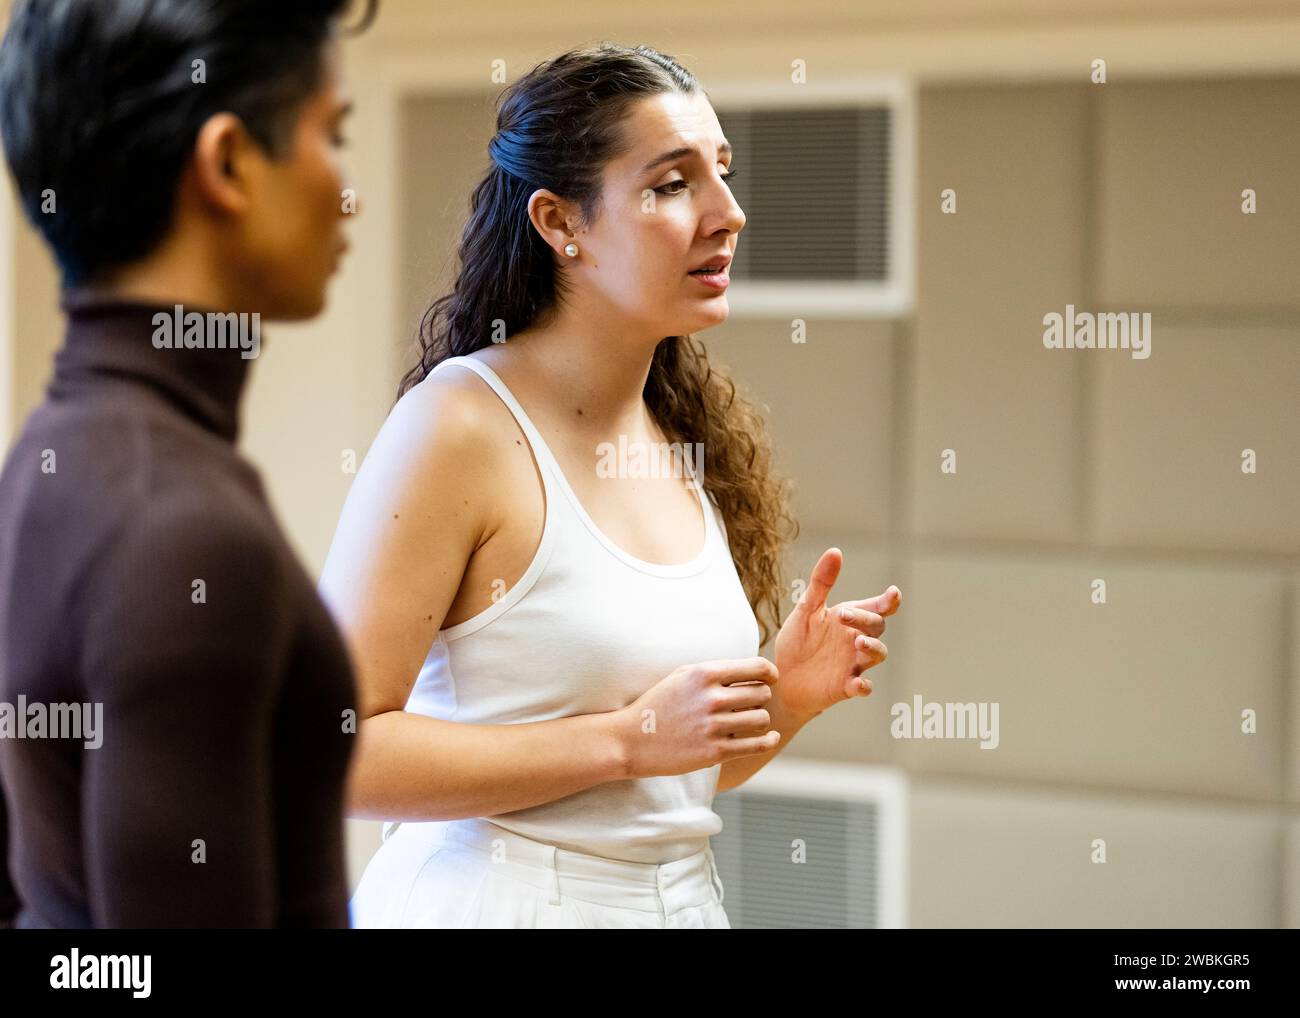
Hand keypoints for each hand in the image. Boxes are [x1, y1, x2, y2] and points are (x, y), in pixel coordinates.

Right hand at [618, 657, 780, 777]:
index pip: (757, 667)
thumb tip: (752, 670)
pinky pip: (756, 745)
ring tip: (750, 721)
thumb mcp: (682, 676)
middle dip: (761, 697)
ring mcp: (713, 726)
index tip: (770, 679)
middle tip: (751, 703)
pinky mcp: (714, 752)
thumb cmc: (659, 704)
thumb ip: (715, 670)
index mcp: (704, 674)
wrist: (632, 740)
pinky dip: (768, 741)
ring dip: (761, 720)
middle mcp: (711, 698)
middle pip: (762, 693)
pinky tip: (770, 738)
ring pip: (762, 719)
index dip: (770, 673)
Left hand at [773, 548, 899, 716]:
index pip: (877, 608)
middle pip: (876, 626)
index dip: (888, 601)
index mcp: (850, 619)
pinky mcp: (845, 686)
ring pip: (877, 654)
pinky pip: (862, 687)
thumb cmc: (798, 641)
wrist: (782, 677)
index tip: (893, 594)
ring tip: (859, 641)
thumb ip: (821, 583)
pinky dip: (863, 686)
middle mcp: (856, 640)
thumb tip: (835, 551)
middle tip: (843, 615)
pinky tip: (859, 683)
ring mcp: (853, 663)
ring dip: (873, 647)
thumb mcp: (807, 609)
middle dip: (865, 619)